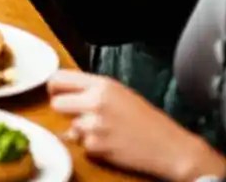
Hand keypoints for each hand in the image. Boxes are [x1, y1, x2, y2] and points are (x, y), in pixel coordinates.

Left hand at [48, 71, 225, 180]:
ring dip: (82, 132)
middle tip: (81, 116)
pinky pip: (82, 145)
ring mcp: (95, 124)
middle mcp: (96, 101)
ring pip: (70, 127)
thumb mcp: (121, 94)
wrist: (171, 147)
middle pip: (56, 104)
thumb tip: (65, 92)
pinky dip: (93, 147)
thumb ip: (93, 90)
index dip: (54, 87)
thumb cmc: (147, 120)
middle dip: (65, 112)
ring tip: (106, 131)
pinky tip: (112, 144)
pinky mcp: (97, 146)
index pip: (59, 78)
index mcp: (103, 84)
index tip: (57, 93)